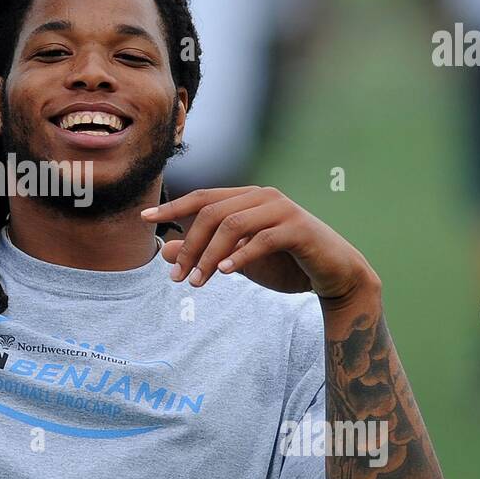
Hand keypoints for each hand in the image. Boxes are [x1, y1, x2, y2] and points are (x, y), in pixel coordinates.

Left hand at [140, 186, 380, 303]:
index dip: (172, 207)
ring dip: (210, 255)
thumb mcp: (238, 260)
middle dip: (190, 245)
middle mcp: (263, 196)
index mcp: (247, 198)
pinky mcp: (300, 229)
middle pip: (212, 212)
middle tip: (177, 276)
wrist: (334, 275)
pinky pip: (262, 238)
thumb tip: (167, 250)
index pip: (202, 197)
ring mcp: (283, 209)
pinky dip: (241, 256)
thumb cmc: (285, 264)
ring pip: (233, 224)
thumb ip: (207, 252)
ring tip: (197, 281)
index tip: (145, 218)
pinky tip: (227, 272)